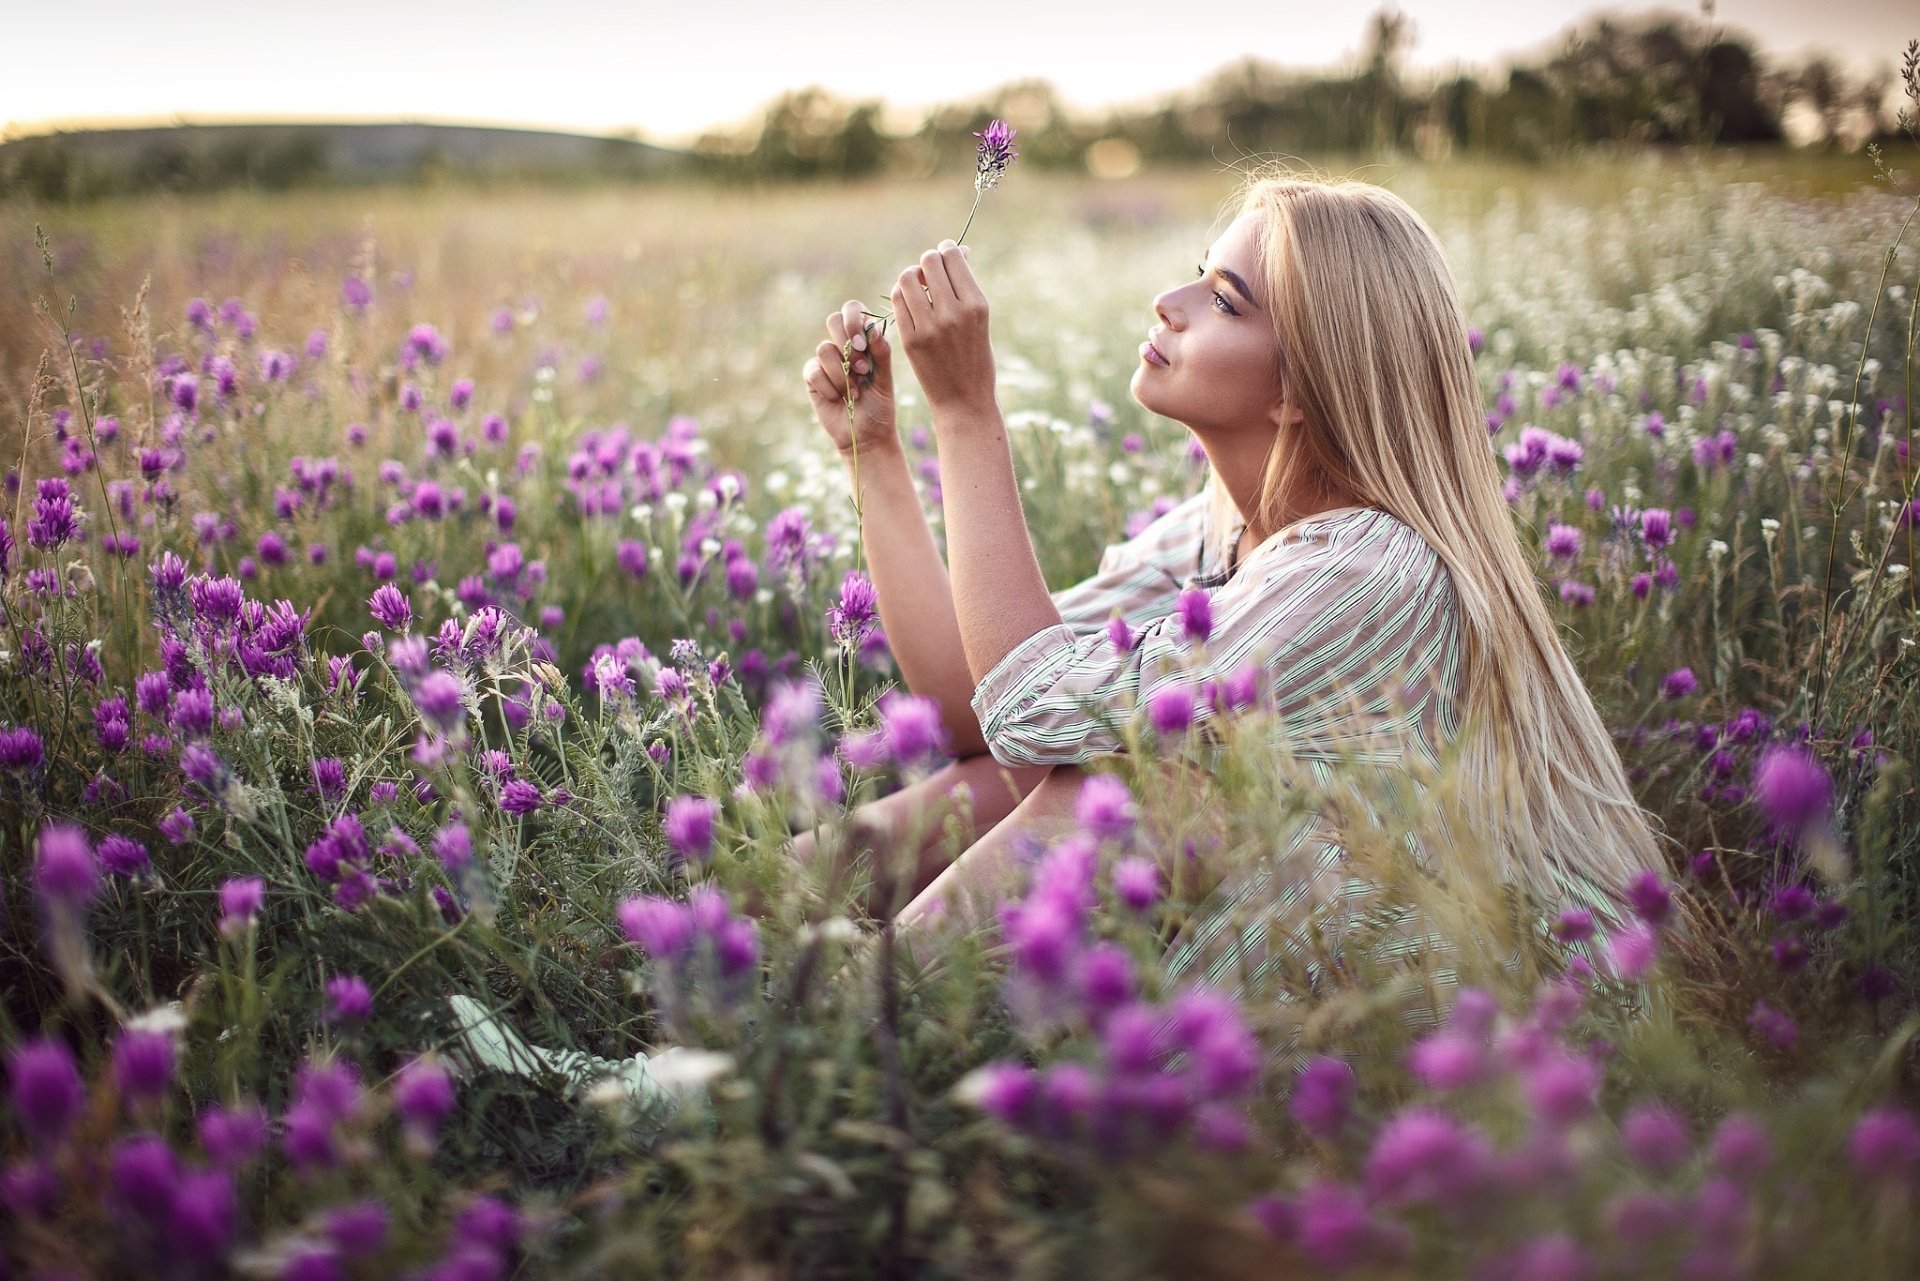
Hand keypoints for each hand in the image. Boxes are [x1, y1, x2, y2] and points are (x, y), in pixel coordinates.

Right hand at [803, 300, 898, 458]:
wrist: (866, 436)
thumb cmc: (880, 406)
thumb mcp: (885, 378)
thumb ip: (881, 352)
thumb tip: (872, 328)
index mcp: (863, 340)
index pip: (853, 311)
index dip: (854, 320)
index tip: (862, 344)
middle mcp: (843, 345)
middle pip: (833, 320)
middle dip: (845, 341)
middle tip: (860, 368)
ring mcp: (826, 361)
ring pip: (824, 348)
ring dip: (841, 372)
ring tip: (854, 392)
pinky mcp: (813, 377)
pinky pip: (814, 370)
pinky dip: (829, 386)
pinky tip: (839, 399)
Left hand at [891, 240, 996, 414]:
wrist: (964, 400)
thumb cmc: (976, 356)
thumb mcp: (981, 320)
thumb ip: (967, 287)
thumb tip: (959, 251)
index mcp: (976, 305)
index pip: (952, 257)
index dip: (946, 251)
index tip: (945, 257)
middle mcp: (953, 313)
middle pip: (928, 262)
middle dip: (928, 263)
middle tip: (931, 275)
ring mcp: (929, 327)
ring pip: (907, 278)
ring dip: (912, 277)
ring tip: (919, 288)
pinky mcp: (909, 339)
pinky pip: (898, 301)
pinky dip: (902, 295)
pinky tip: (910, 304)